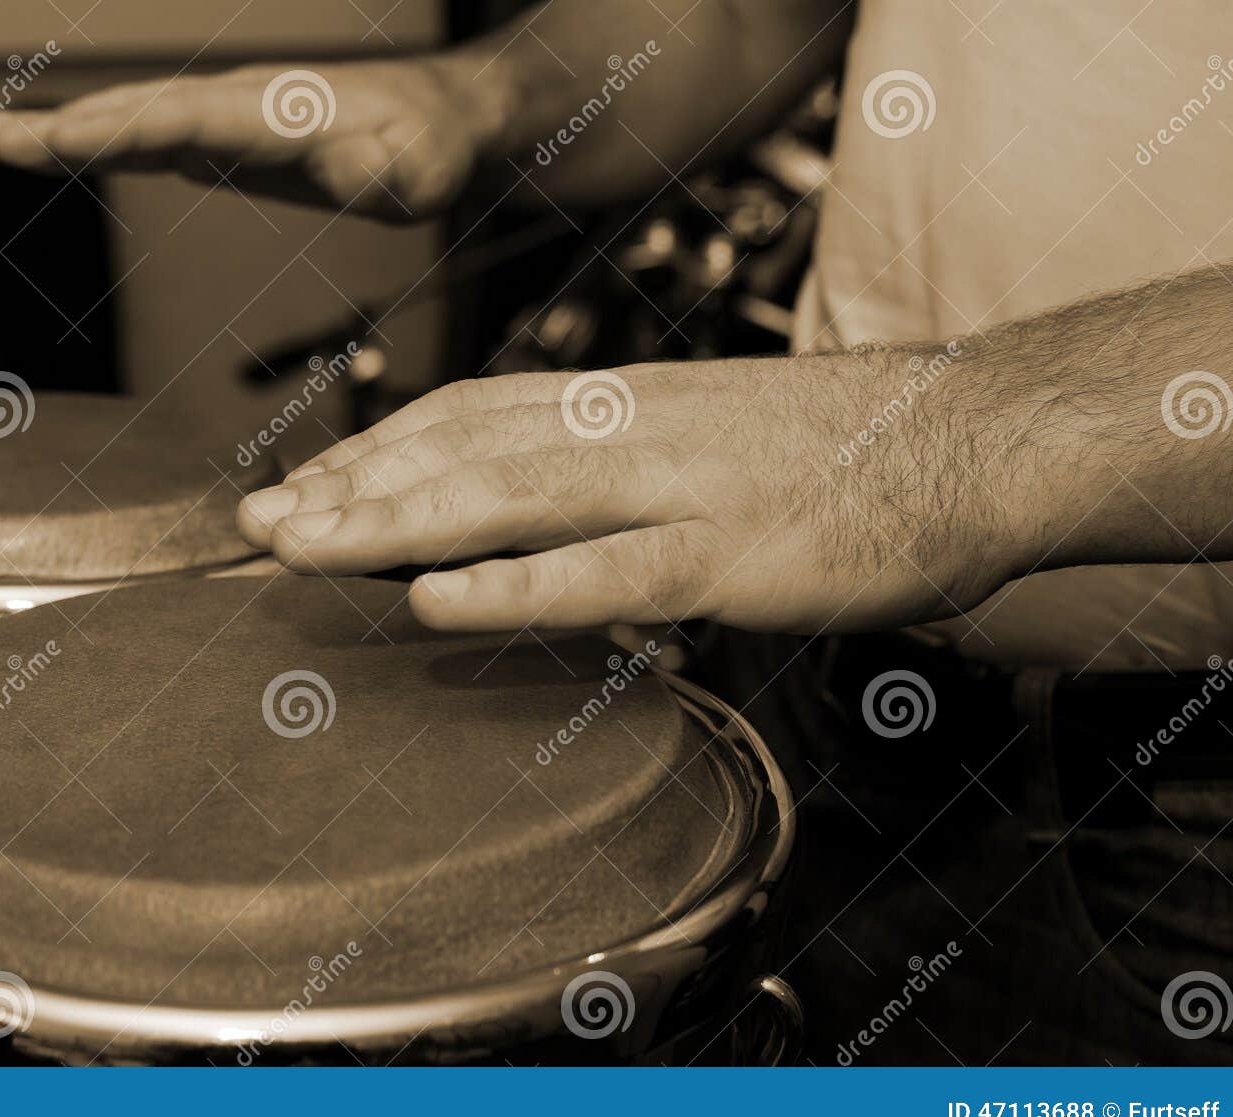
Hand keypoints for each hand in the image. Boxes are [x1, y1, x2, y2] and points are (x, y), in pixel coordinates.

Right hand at [0, 55, 505, 218]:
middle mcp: (245, 103)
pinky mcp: (231, 133)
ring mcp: (233, 113)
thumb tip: (346, 170)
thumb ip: (388, 174)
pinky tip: (65, 146)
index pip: (189, 122)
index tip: (63, 142)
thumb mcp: (426, 171)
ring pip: (141, 116)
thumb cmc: (433, 148)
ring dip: (72, 128)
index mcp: (282, 113)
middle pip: (145, 112)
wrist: (442, 113)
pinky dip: (105, 137)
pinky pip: (157, 132)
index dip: (124, 134)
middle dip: (69, 127)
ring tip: (0, 137)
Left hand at [234, 355, 1037, 632]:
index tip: (304, 485)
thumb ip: (626, 461)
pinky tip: (440, 599)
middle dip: (353, 488)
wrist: (974, 438)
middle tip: (259, 527)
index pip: (473, 413)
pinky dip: (516, 585)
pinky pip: (606, 570)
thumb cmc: (847, 451)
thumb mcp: (715, 433)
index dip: (378, 448)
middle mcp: (634, 429)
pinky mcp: (731, 551)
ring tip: (303, 551)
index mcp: (628, 402)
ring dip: (397, 523)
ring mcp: (681, 487)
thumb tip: (544, 507)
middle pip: (465, 448)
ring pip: (511, 497)